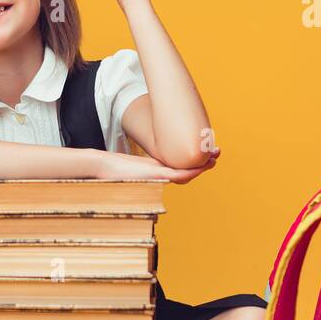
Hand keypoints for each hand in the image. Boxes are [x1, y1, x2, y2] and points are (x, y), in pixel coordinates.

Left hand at [96, 146, 218, 184]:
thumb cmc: (116, 164)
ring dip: (200, 166)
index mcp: (157, 169)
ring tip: (213, 157)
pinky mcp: (153, 174)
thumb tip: (151, 144)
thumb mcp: (134, 159)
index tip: (208, 153)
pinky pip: (174, 174)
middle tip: (217, 153)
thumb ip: (144, 156)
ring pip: (184, 173)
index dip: (196, 161)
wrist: (102, 166)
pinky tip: (197, 167)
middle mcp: (160, 173)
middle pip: (187, 169)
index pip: (182, 166)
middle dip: (203, 163)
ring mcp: (157, 175)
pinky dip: (187, 171)